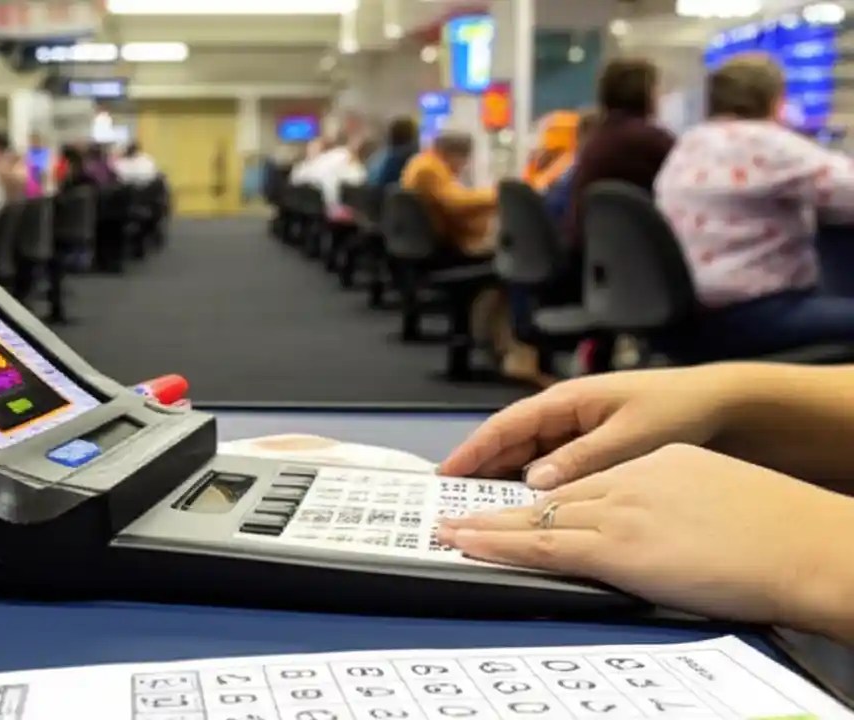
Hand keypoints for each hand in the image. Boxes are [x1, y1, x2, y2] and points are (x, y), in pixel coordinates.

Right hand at [438, 368, 738, 488]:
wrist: (725, 406)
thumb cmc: (680, 407)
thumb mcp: (630, 436)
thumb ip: (581, 459)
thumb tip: (534, 482)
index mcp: (568, 400)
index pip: (506, 426)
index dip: (474, 450)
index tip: (446, 474)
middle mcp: (567, 414)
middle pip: (511, 443)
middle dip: (481, 469)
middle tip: (454, 499)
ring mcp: (579, 431)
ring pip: (530, 458)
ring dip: (505, 479)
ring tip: (481, 507)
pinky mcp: (594, 449)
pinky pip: (553, 468)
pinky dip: (536, 486)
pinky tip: (530, 507)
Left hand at [438, 444, 853, 631]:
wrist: (804, 543)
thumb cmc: (777, 530)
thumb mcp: (714, 495)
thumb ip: (675, 501)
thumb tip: (662, 523)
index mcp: (656, 465)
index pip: (585, 479)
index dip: (544, 496)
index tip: (519, 503)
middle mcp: (630, 481)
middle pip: (551, 494)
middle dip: (501, 505)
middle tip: (459, 510)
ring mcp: (621, 512)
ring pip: (537, 518)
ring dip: (488, 525)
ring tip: (451, 530)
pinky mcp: (618, 547)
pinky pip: (544, 546)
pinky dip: (501, 545)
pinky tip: (472, 543)